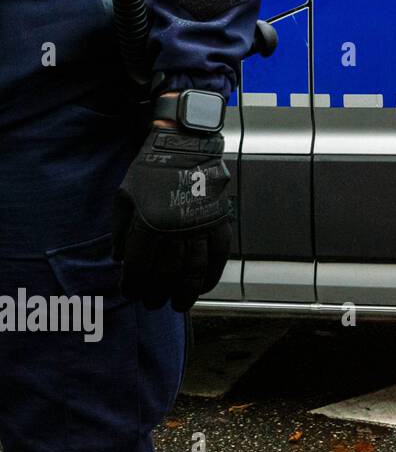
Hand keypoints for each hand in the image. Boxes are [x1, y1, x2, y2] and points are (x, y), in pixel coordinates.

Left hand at [112, 127, 232, 310]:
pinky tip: (202, 287)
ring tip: (178, 305)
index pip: (140, 265)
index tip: (130, 293)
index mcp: (149, 223)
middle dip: (157, 292)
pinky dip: (211, 275)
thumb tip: (120, 259)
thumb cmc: (150, 170)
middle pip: (168, 273)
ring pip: (195, 270)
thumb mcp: (124, 197)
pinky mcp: (219, 222)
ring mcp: (201, 226)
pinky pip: (219, 256)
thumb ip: (119, 231)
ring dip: (185, 292)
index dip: (134, 284)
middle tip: (152, 303)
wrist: (185, 147)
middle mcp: (177, 229)